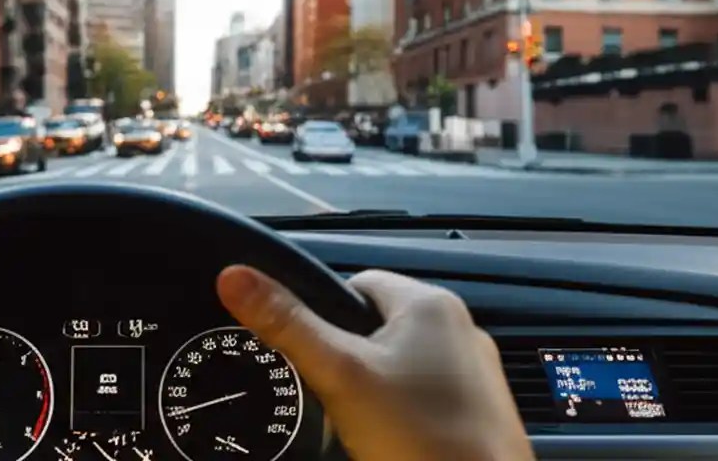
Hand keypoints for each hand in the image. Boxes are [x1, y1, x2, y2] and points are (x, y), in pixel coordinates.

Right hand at [217, 266, 532, 460]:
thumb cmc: (422, 438)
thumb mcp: (339, 375)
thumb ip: (287, 324)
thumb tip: (237, 278)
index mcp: (429, 303)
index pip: (356, 283)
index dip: (326, 316)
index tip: (319, 355)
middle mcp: (461, 329)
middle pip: (378, 328)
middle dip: (352, 362)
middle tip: (340, 397)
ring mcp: (475, 372)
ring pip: (402, 365)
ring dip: (377, 390)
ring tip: (367, 424)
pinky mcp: (480, 411)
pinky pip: (426, 397)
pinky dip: (405, 413)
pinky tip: (396, 440)